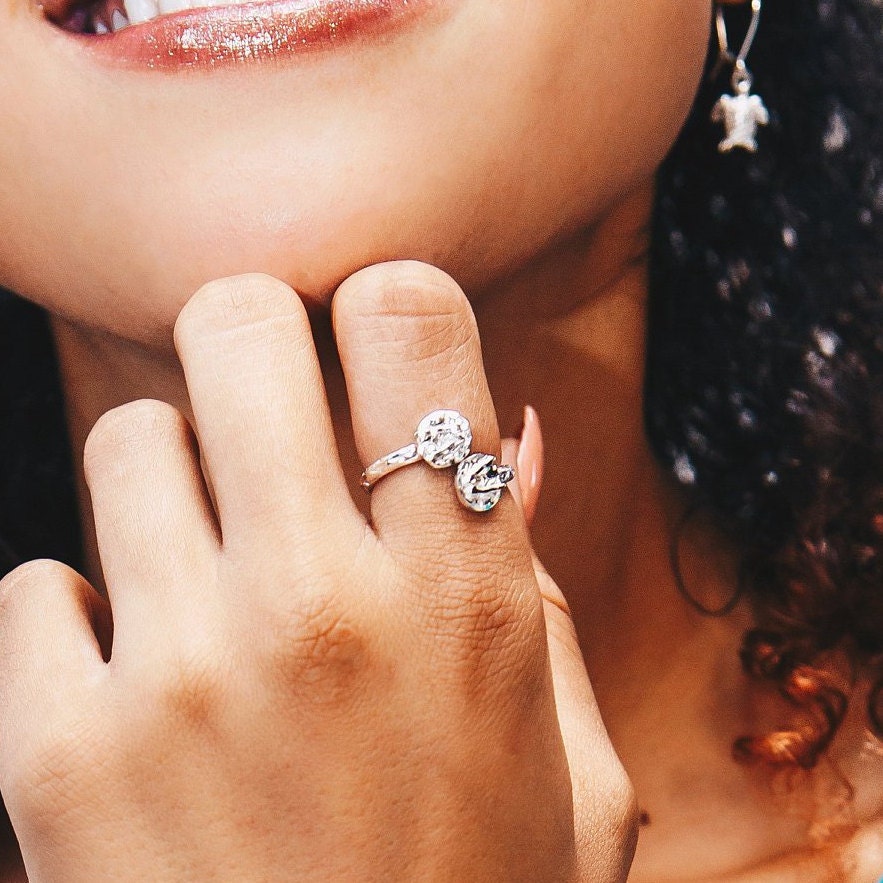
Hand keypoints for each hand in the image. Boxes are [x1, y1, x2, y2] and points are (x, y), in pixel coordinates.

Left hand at [0, 262, 636, 881]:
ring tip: (205, 561)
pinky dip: (85, 610)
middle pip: (238, 327)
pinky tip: (138, 681)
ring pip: (131, 441)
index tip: (371, 326)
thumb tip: (511, 438)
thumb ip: (534, 583)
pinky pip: (40, 581)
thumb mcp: (565, 760)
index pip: (412, 329)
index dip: (388, 300)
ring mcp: (183, 672)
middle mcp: (324, 606)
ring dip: (168, 477)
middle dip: (248, 330)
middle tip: (261, 383)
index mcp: (466, 598)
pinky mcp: (60, 752)